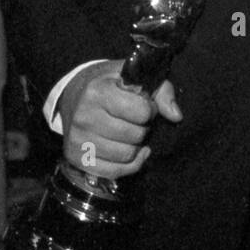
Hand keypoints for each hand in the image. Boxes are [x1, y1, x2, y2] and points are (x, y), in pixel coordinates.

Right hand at [58, 59, 182, 178]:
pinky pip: (113, 171)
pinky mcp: (77, 158)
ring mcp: (79, 140)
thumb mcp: (134, 78)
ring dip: (135, 147)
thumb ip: (161, 91)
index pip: (141, 111)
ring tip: (129, 135)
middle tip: (135, 122)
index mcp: (99, 91)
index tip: (144, 107)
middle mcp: (85, 116)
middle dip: (142, 129)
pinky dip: (128, 165)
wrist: (74, 97)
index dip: (149, 109)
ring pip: (125, 156)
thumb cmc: (110, 86)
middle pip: (134, 136)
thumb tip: (176, 116)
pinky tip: (130, 153)